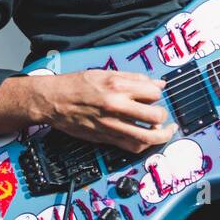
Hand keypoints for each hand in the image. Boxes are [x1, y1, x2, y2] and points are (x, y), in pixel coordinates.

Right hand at [21, 69, 177, 153]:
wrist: (54, 100)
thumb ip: (134, 78)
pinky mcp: (105, 137)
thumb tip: (158, 84)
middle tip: (162, 115)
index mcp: (118, 86)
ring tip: (165, 131)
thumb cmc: (76, 85)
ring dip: (161, 135)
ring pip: (147, 137)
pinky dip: (144, 145)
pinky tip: (147, 139)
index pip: (154, 93)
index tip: (155, 95)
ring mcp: (112, 124)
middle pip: (155, 115)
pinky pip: (131, 146)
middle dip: (163, 116)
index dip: (157, 94)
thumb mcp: (106, 73)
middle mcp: (117, 106)